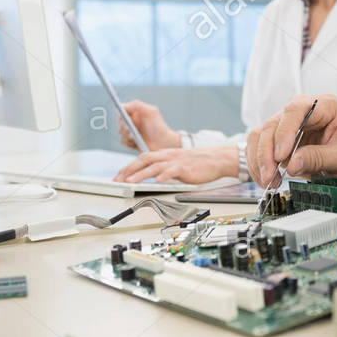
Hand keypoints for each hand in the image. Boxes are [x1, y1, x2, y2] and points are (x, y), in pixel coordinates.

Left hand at [113, 145, 236, 183]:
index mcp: (165, 154)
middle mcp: (168, 156)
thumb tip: (152, 175)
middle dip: (129, 169)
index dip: (129, 166)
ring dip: (141, 174)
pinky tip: (158, 181)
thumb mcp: (178, 162)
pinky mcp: (186, 167)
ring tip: (131, 182)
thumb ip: (165, 167)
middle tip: (119, 179)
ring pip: (155, 165)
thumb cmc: (199, 163)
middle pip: (144, 159)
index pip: (143, 158)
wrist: (217, 159)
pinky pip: (173, 171)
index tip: (119, 176)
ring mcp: (177, 161)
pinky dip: (164, 175)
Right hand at [119, 100, 179, 150]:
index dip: (121, 114)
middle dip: (124, 126)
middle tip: (130, 130)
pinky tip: (136, 143)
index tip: (124, 118)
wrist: (163, 143)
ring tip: (136, 138)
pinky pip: (123, 141)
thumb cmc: (158, 127)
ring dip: (127, 135)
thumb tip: (123, 106)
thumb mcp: (151, 111)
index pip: (122, 110)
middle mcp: (131, 121)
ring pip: (120, 132)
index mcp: (135, 112)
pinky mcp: (130, 142)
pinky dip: (129, 142)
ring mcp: (130, 131)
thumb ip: (137, 105)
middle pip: (120, 121)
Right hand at [247, 94, 336, 184]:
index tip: (281, 155)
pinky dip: (257, 163)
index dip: (285, 131)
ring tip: (269, 181)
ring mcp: (288, 122)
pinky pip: (258, 145)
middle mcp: (303, 109)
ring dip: (260, 160)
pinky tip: (265, 177)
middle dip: (268, 152)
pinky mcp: (278, 136)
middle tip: (270, 176)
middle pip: (274, 123)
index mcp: (326, 105)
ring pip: (261, 134)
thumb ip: (320, 158)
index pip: (297, 109)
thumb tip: (293, 164)